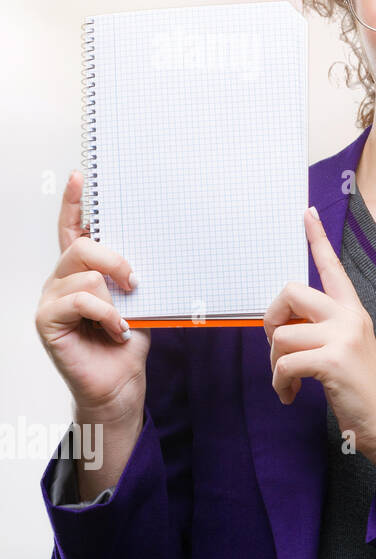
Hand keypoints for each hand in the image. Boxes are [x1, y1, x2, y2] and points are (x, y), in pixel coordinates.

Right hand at [34, 170, 150, 423]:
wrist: (120, 383)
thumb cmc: (128, 341)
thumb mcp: (138, 299)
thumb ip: (130, 273)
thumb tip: (146, 246)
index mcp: (83, 271)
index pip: (73, 230)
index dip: (75, 203)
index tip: (82, 175)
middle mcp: (62, 280)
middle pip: (82, 248)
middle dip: (115, 260)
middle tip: (135, 282)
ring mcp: (51, 299)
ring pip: (85, 275)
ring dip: (116, 297)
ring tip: (125, 319)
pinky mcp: (47, 320)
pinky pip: (82, 300)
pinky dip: (107, 315)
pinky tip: (116, 331)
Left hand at [263, 206, 375, 453]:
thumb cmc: (359, 389)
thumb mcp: (345, 349)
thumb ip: (321, 328)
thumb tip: (283, 323)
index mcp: (353, 311)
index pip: (333, 267)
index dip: (317, 238)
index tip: (306, 213)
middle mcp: (350, 317)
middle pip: (290, 292)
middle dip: (271, 319)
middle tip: (277, 346)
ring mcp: (343, 337)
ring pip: (281, 334)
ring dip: (275, 363)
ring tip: (289, 381)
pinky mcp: (333, 360)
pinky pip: (284, 363)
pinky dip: (280, 383)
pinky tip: (292, 394)